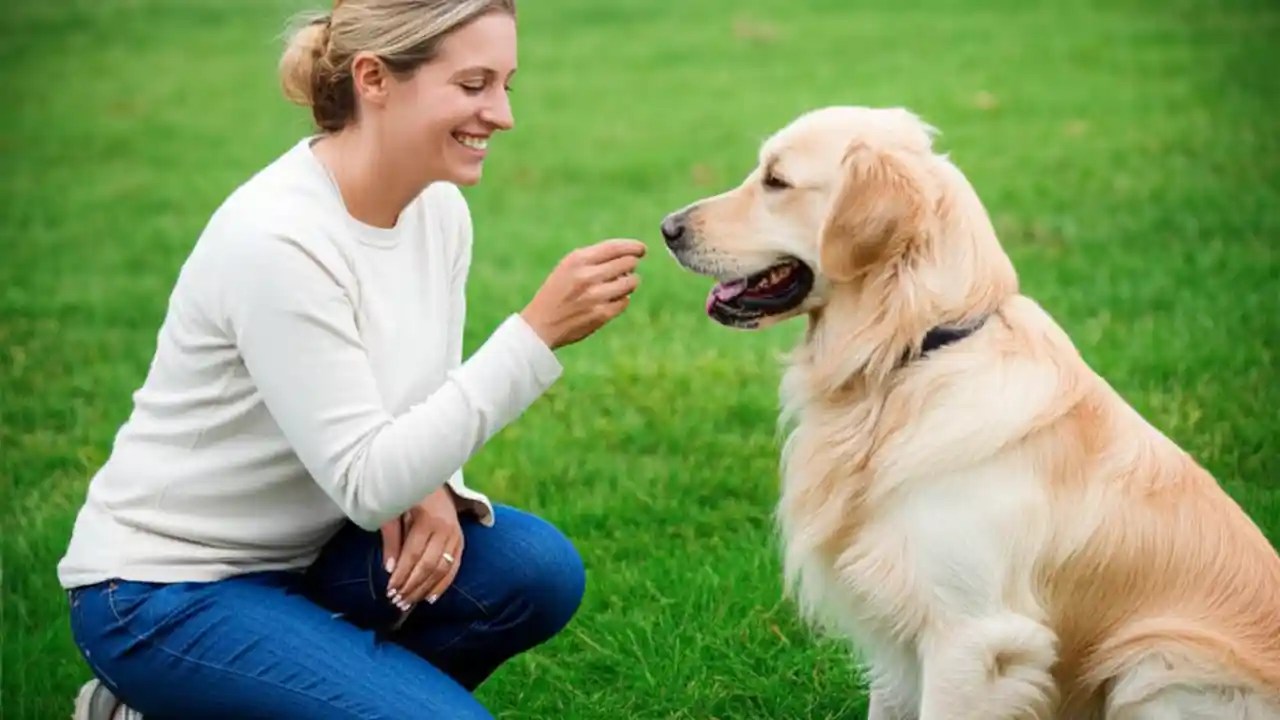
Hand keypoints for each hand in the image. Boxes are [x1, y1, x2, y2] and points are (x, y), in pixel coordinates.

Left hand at [380, 487, 463, 610]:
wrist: (432, 478)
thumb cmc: (407, 496)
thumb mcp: (394, 512)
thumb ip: (392, 539)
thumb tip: (389, 569)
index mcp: (428, 519)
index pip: (413, 554)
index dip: (401, 575)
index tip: (389, 590)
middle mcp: (446, 528)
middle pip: (429, 565)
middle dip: (412, 586)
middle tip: (398, 601)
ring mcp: (456, 535)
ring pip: (442, 569)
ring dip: (425, 589)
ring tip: (409, 602)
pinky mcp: (461, 540)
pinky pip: (454, 568)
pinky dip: (443, 584)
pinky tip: (431, 597)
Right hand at [520, 238, 646, 349]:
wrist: (541, 324)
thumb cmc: (557, 292)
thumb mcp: (568, 267)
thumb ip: (594, 258)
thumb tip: (629, 255)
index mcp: (578, 260)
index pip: (615, 247)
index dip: (633, 247)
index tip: (641, 249)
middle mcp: (588, 276)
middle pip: (628, 263)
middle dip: (630, 265)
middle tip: (625, 270)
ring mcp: (596, 296)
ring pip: (631, 282)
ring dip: (630, 282)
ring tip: (619, 286)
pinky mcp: (602, 315)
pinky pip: (625, 301)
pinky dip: (621, 300)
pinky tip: (609, 301)